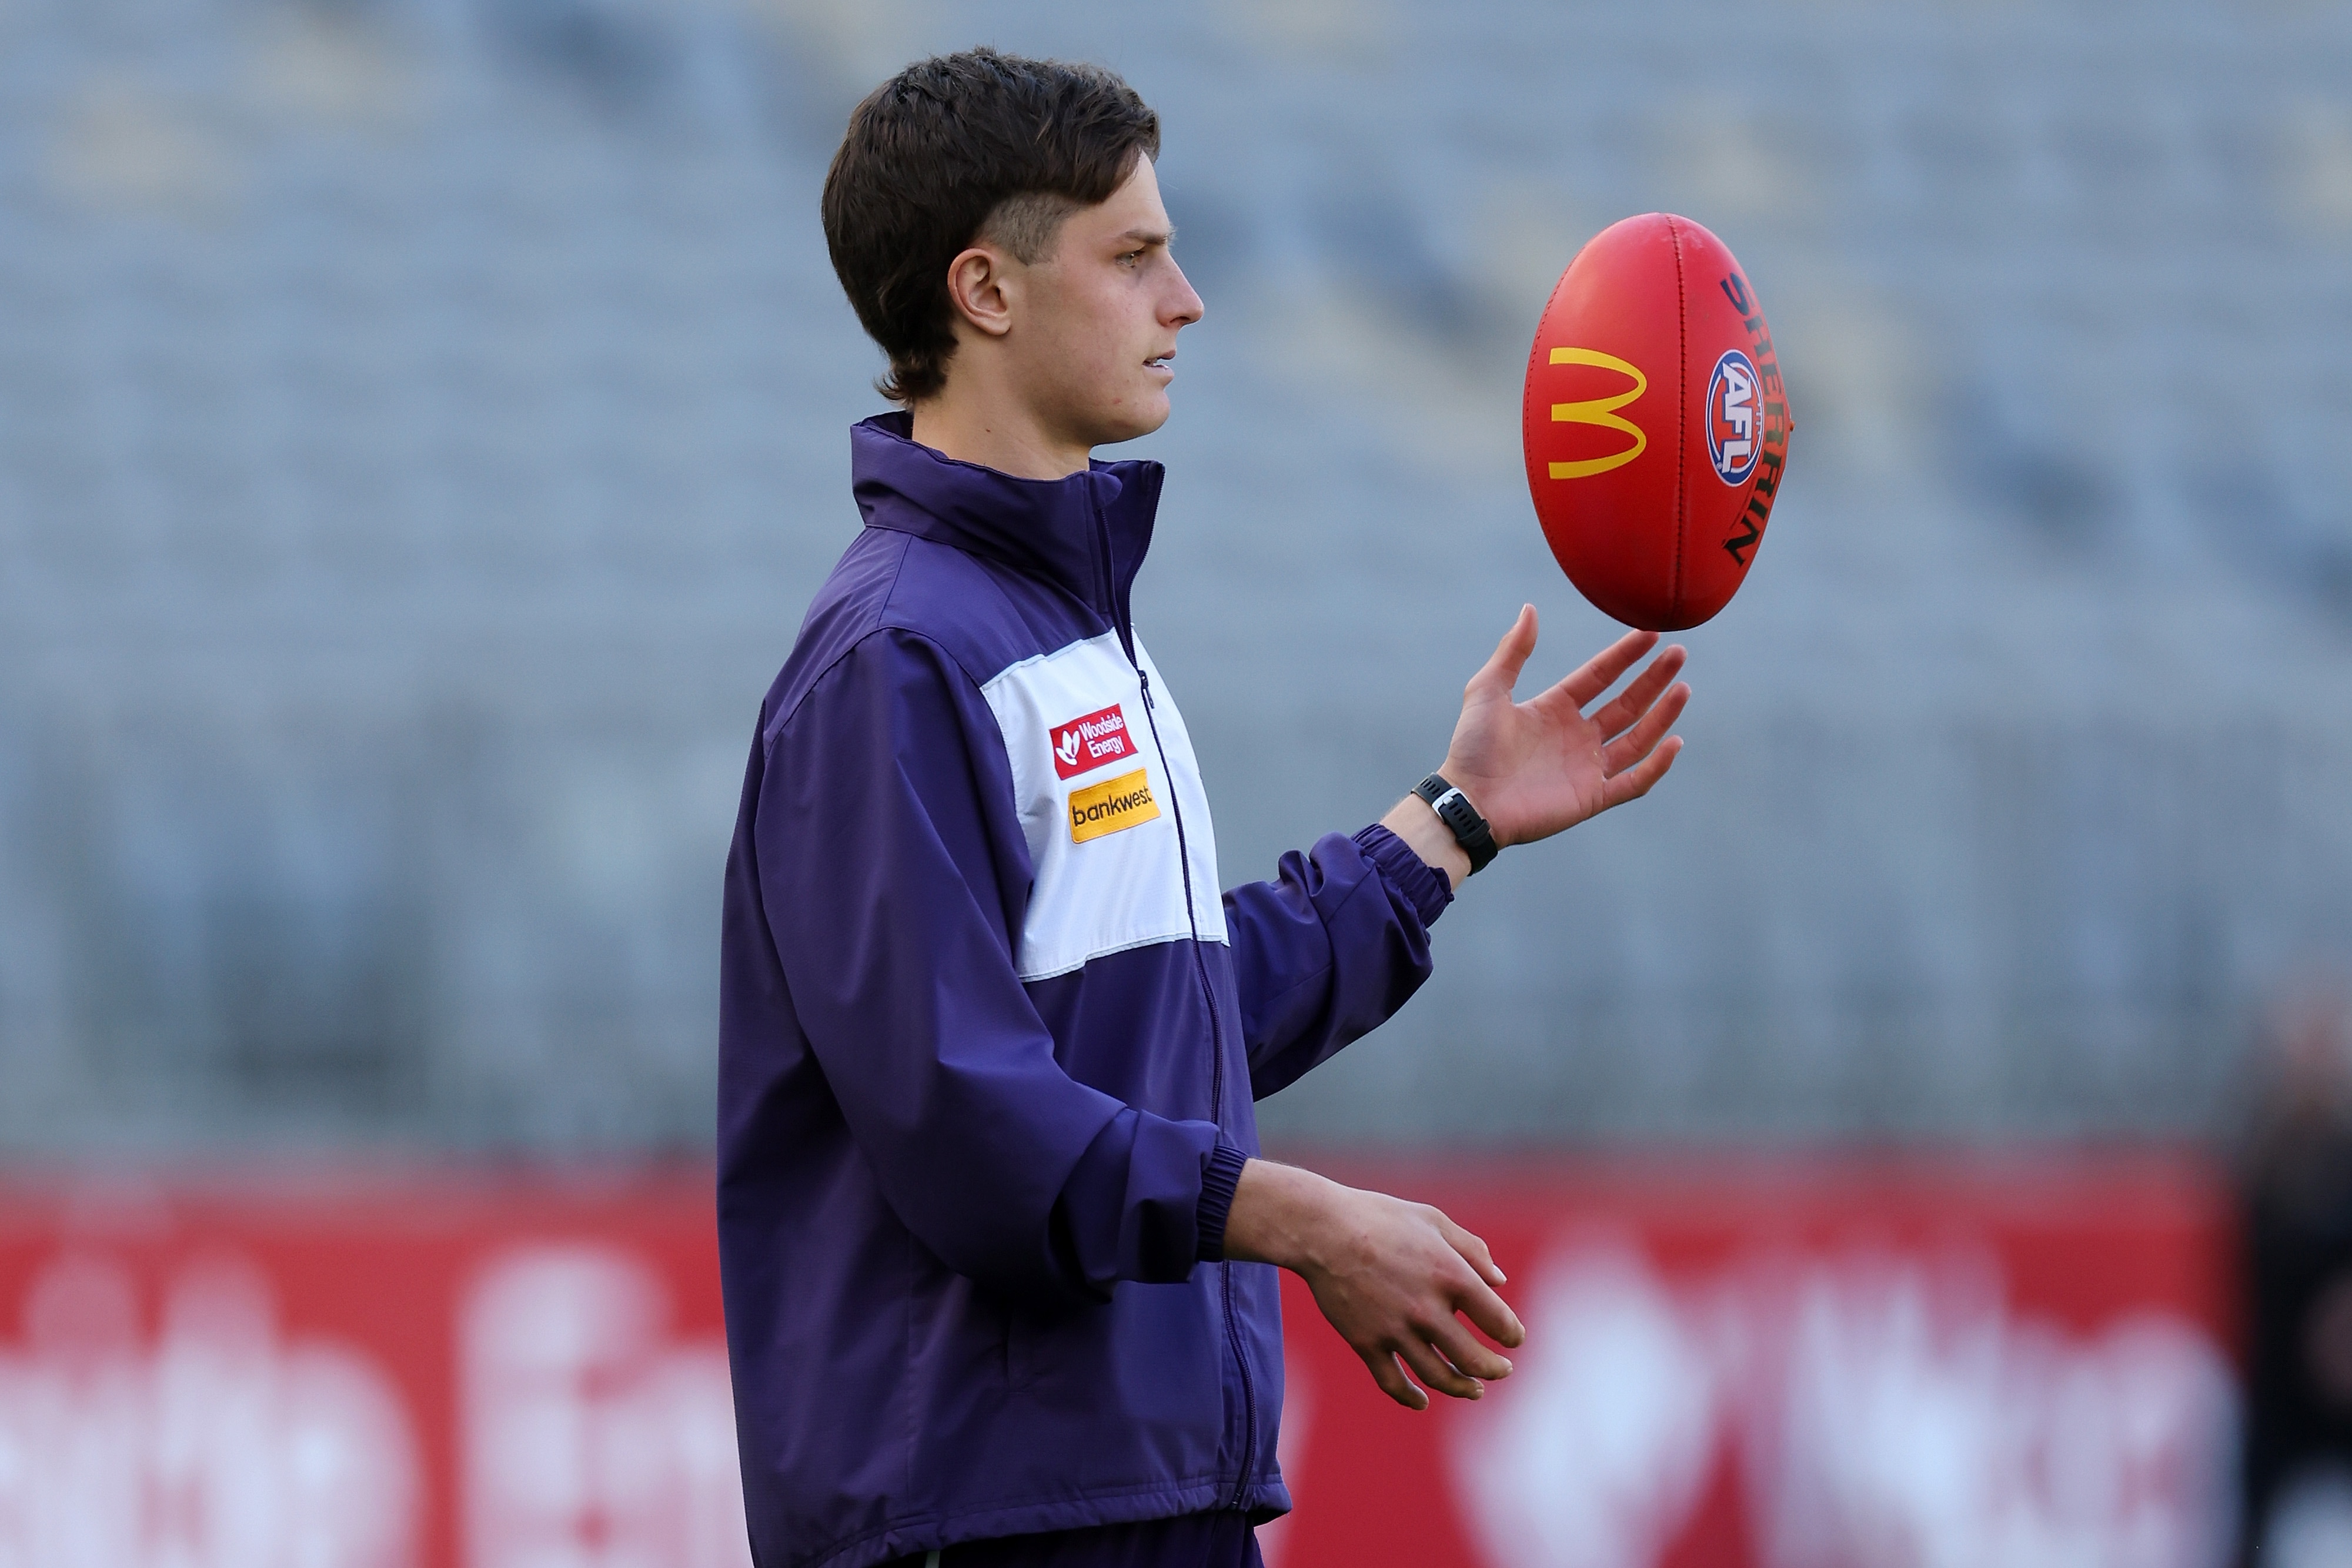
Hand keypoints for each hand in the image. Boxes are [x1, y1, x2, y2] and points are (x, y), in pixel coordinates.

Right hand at [1221, 1159, 1524, 1409]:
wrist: (1321, 1230)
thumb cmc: (1380, 1218)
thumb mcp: (1432, 1220)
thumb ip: (1472, 1249)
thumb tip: (1500, 1281)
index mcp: (1451, 1274)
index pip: (1498, 1321)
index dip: (1513, 1335)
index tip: (1514, 1339)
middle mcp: (1426, 1308)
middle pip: (1474, 1360)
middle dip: (1495, 1370)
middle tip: (1502, 1370)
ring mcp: (1395, 1329)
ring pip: (1438, 1377)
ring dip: (1463, 1388)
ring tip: (1475, 1390)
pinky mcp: (1366, 1342)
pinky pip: (1392, 1382)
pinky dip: (1410, 1398)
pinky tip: (1421, 1400)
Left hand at [1437, 606, 1687, 848]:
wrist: (1468, 801)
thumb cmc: (1471, 749)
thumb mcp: (1487, 690)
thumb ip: (1512, 652)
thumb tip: (1530, 609)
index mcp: (1555, 709)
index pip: (1600, 677)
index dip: (1625, 655)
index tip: (1650, 632)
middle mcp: (1576, 736)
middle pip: (1626, 704)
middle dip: (1653, 679)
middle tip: (1679, 653)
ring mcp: (1587, 768)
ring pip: (1637, 739)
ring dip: (1661, 715)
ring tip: (1682, 688)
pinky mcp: (1592, 798)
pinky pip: (1634, 782)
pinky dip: (1656, 765)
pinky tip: (1673, 741)